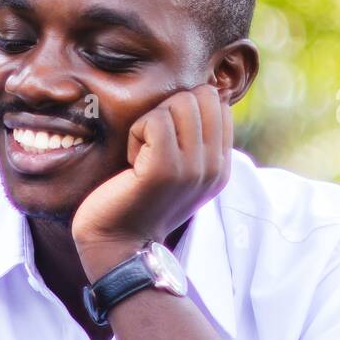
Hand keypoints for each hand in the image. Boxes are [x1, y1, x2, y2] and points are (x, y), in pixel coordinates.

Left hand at [72, 85, 232, 279]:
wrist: (118, 246)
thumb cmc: (137, 202)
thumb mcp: (178, 171)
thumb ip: (194, 139)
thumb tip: (200, 93)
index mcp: (220, 167)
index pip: (218, 104)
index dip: (185, 110)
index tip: (164, 143)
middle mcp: (213, 167)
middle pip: (202, 96)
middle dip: (170, 110)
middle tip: (151, 145)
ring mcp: (192, 168)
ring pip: (180, 103)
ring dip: (151, 122)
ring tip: (141, 156)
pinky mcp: (164, 169)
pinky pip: (155, 120)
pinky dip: (136, 133)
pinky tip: (131, 161)